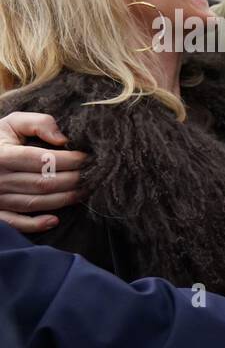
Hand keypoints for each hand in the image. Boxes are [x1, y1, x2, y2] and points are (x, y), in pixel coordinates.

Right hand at [0, 112, 84, 232]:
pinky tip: (55, 220)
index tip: (88, 157)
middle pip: (44, 183)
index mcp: (2, 155)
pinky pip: (16, 223)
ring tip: (84, 192)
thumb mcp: (13, 123)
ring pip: (35, 203)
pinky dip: (35, 224)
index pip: (43, 160)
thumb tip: (63, 139)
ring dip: (64, 199)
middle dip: (73, 180)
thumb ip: (38, 123)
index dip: (70, 160)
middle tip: (93, 176)